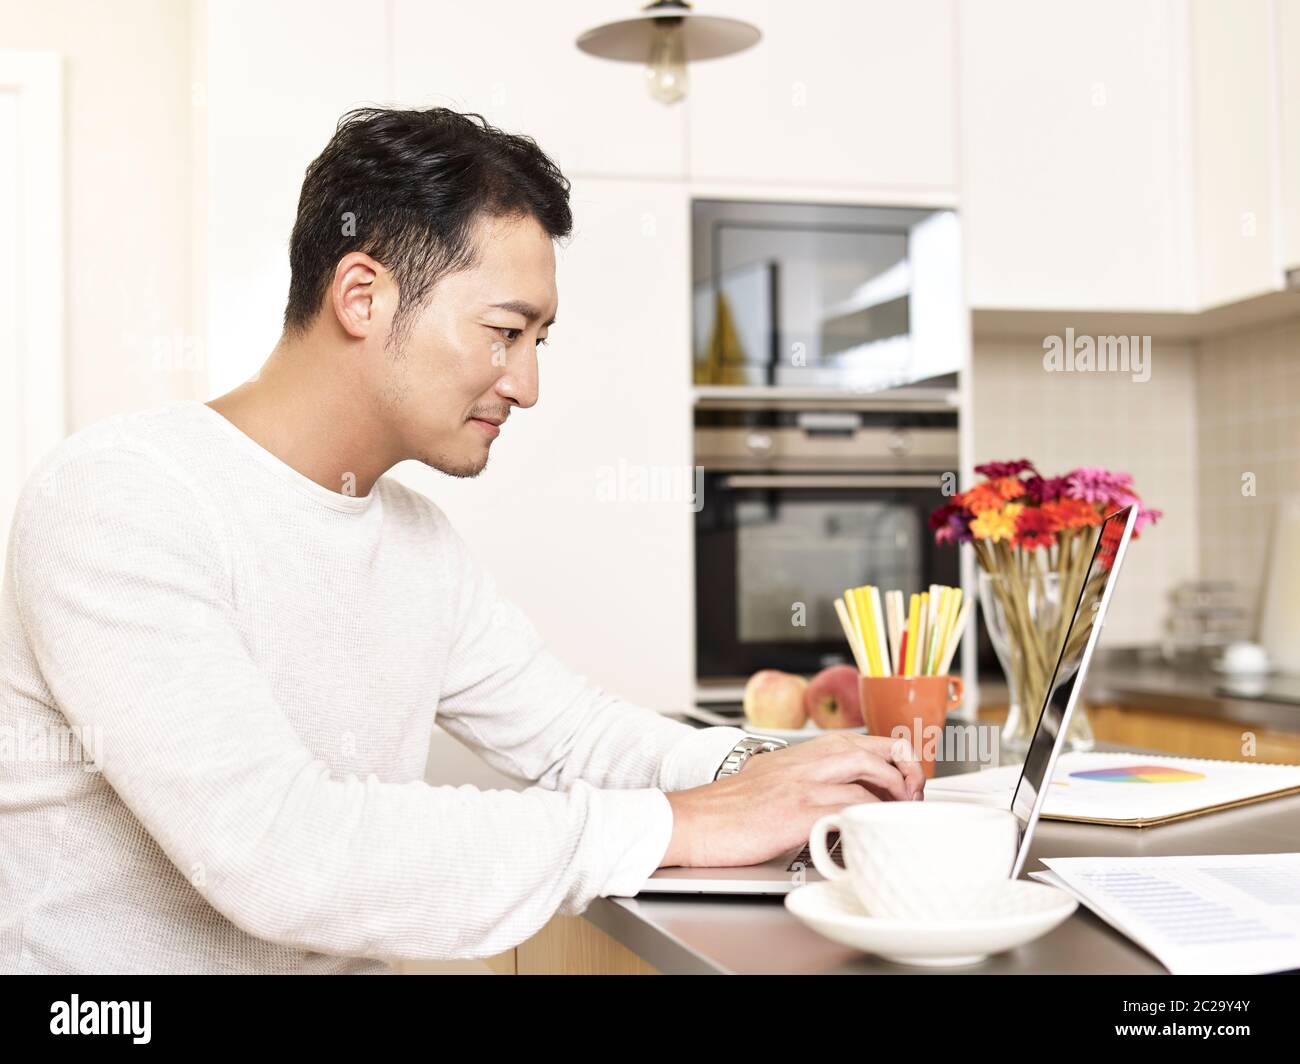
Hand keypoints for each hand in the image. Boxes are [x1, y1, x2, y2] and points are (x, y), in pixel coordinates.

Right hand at [661, 733, 924, 868]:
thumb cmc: (721, 811)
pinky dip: (866, 817)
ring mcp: (800, 785)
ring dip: (891, 792)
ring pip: (863, 775)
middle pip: (865, 750)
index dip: (884, 753)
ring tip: (902, 809)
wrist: (689, 821)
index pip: (852, 741)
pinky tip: (874, 828)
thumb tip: (821, 797)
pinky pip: (845, 809)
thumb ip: (793, 783)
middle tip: (914, 788)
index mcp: (794, 756)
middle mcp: (801, 764)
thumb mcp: (762, 783)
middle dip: (899, 766)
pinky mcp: (795, 812)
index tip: (901, 770)